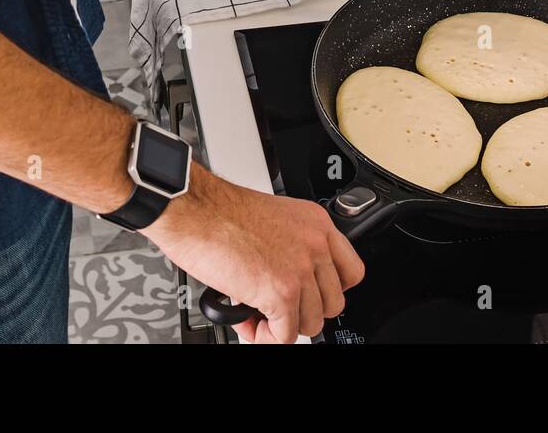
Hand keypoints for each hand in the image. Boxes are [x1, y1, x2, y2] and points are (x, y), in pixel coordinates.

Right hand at [144, 164, 364, 342]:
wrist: (196, 210)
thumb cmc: (220, 211)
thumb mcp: (275, 217)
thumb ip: (292, 244)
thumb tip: (292, 277)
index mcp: (316, 224)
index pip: (351, 271)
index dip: (329, 290)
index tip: (312, 294)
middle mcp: (315, 245)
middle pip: (334, 303)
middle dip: (304, 311)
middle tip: (278, 307)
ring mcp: (300, 270)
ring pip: (311, 324)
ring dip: (283, 325)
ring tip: (258, 313)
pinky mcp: (281, 293)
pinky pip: (286, 336)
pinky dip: (265, 337)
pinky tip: (248, 321)